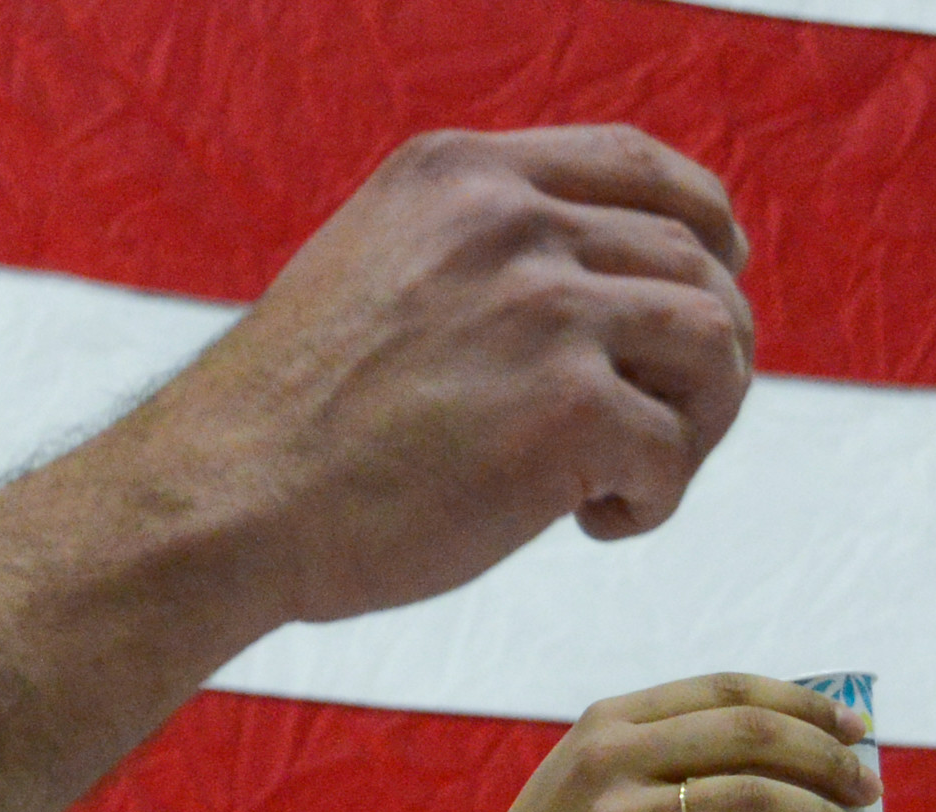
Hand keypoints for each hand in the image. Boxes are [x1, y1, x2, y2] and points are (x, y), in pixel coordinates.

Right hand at [146, 125, 754, 622]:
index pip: (635, 164)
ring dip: (699, 420)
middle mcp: (513, 223)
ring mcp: (545, 311)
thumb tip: (580, 304)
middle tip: (670, 424)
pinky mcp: (567, 411)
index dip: (701, 222)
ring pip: (710, 344)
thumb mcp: (367, 277)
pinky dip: (655, 498)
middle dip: (708, 348)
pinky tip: (592, 523)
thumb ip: (466, 263)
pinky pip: (674, 450)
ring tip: (632, 477)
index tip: (715, 275)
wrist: (220, 505)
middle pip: (692, 259)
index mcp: (460, 177)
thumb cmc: (279, 430)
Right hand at [416, 674, 879, 811]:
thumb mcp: (591, 782)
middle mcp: (611, 760)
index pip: (729, 691)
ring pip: (759, 798)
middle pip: (755, 735)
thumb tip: (796, 752)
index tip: (856, 726)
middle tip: (868, 784)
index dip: (805, 703)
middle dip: (829, 756)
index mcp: (607, 723)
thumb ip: (670, 755)